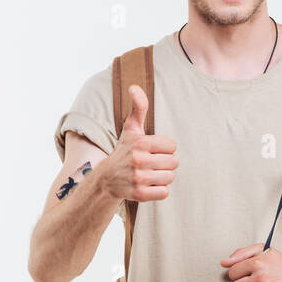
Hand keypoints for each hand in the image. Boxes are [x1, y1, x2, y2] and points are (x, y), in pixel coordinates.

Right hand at [98, 85, 178, 202]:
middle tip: (151, 164)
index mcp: (140, 142)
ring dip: (162, 177)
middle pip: (174, 163)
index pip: (172, 146)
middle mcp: (138, 160)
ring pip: (170, 178)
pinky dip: (159, 190)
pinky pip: (164, 192)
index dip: (165, 149)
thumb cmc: (125, 150)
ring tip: (149, 174)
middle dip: (165, 163)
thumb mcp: (131, 128)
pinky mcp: (139, 195)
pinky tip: (148, 185)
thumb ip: (138, 108)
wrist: (107, 179)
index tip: (152, 150)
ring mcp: (138, 178)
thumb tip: (134, 87)